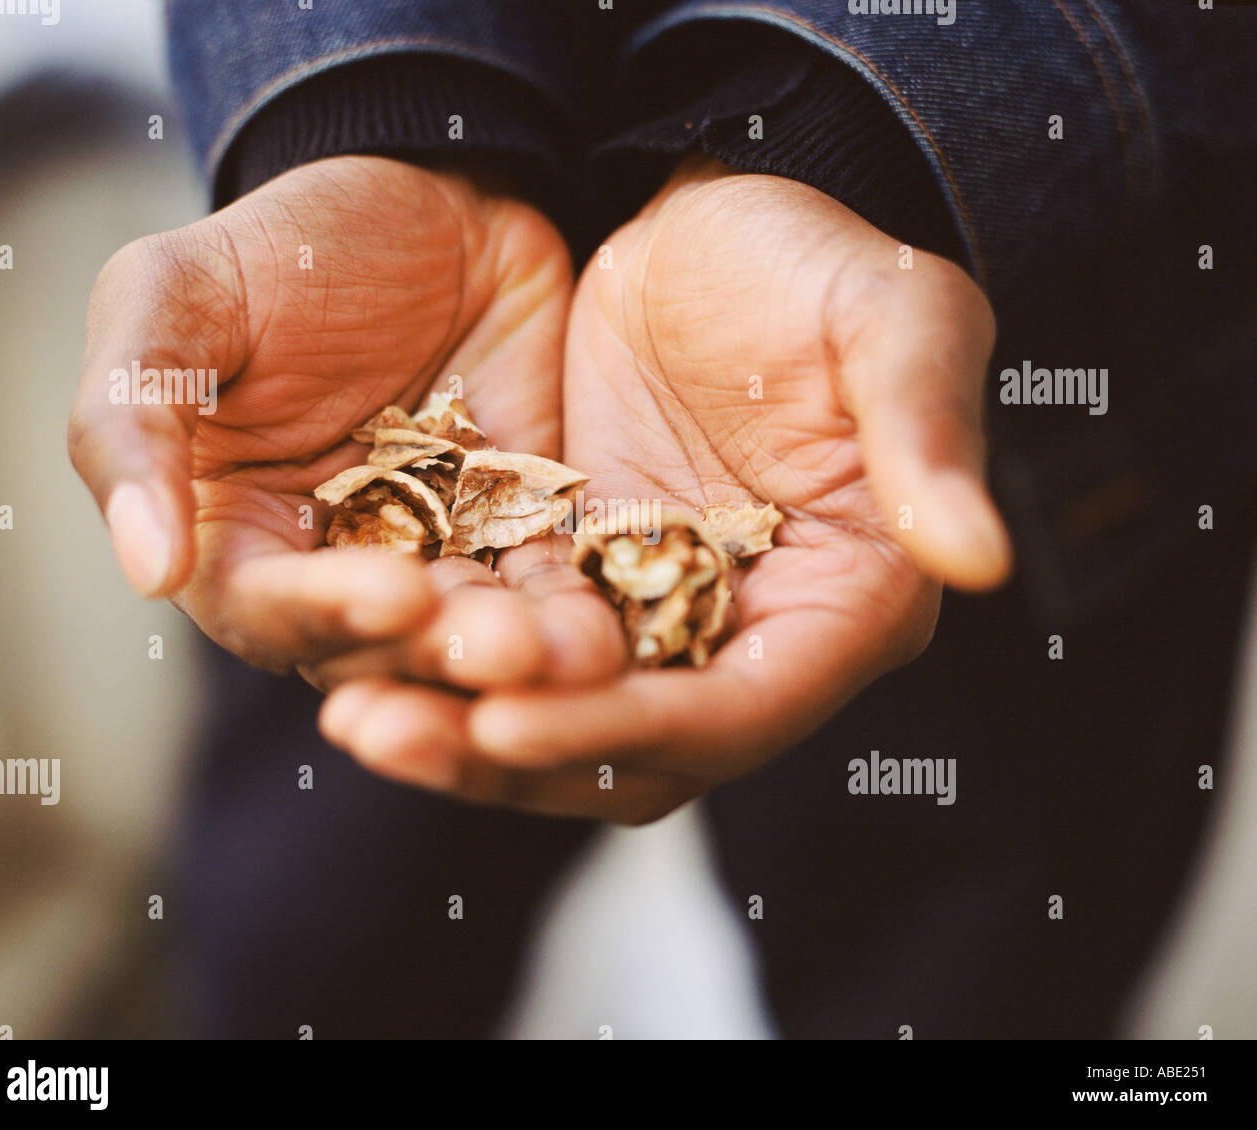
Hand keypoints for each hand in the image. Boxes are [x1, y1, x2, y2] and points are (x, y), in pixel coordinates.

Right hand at [70, 155, 582, 679]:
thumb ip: (134, 420)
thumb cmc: (287, 246)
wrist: (430, 195)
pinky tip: (606, 635)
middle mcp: (335, 567)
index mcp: (237, 534)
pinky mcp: (524, 534)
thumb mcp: (176, 300)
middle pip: (378, 646)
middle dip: (435, 653)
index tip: (389, 592)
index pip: (265, 609)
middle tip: (496, 648)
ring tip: (558, 655)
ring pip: (470, 634)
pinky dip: (574, 616)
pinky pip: (550, 589)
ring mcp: (438, 555)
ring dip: (514, 658)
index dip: (320, 614)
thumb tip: (148, 572)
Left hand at [320, 157, 1011, 821]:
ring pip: (560, 713)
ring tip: (353, 718)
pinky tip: (355, 652)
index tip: (510, 721)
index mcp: (842, 603)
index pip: (738, 709)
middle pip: (635, 746)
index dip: (628, 729)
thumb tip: (979, 562)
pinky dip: (444, 663)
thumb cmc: (826, 262)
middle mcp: (750, 634)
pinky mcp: (583, 577)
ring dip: (460, 727)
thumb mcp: (894, 324)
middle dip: (516, 752)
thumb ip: (925, 441)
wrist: (725, 220)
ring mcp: (659, 614)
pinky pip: (511, 648)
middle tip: (390, 736)